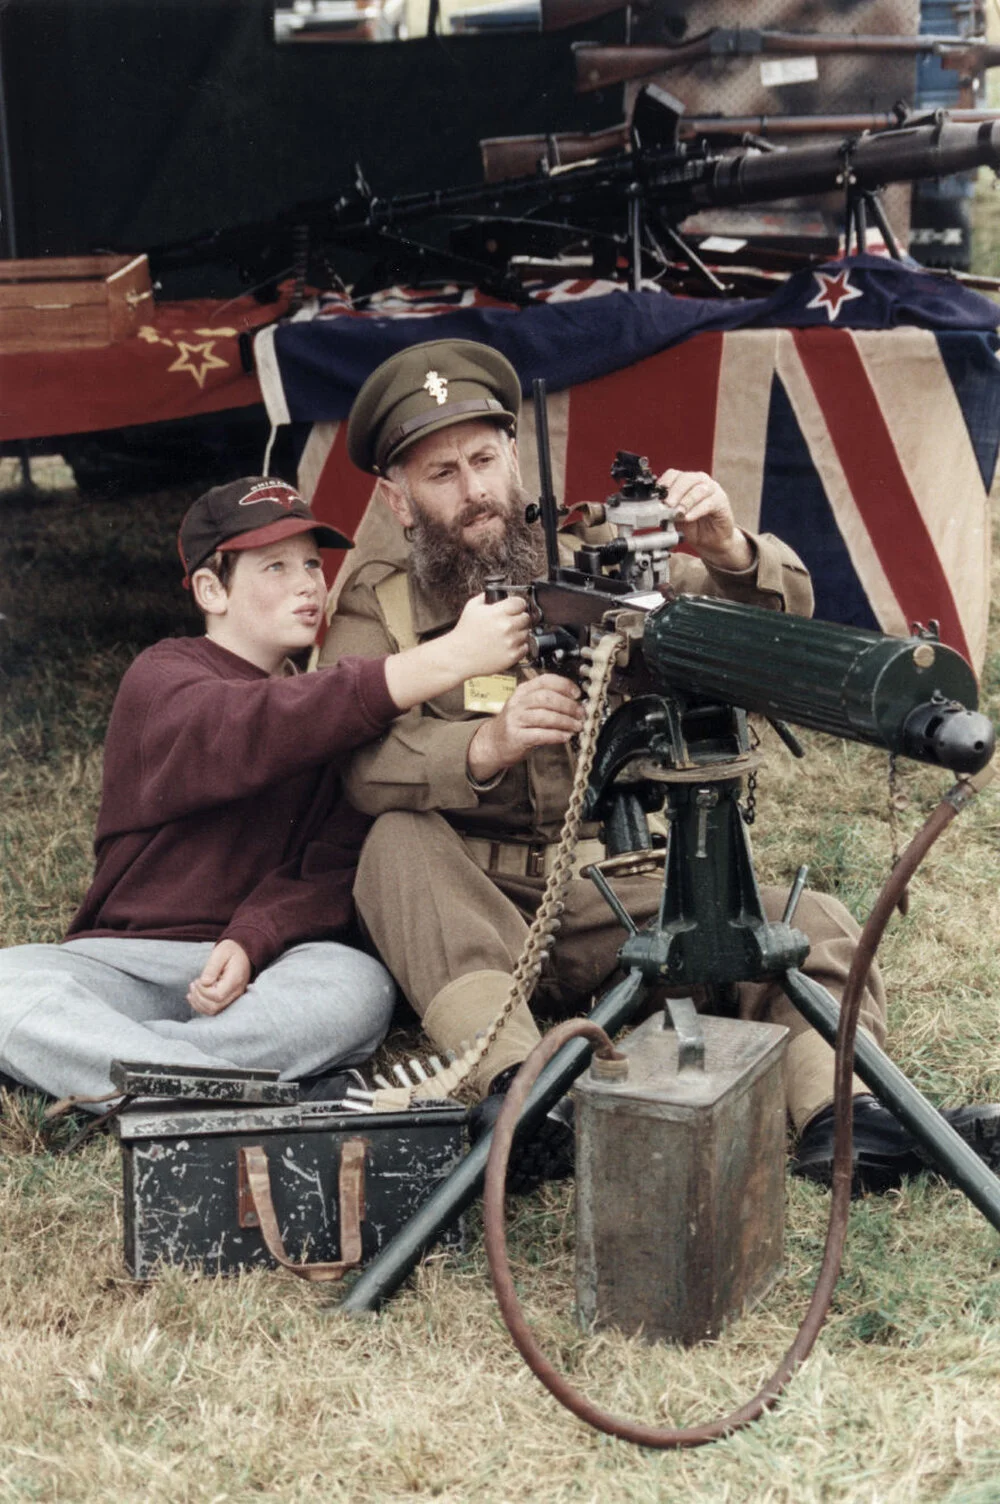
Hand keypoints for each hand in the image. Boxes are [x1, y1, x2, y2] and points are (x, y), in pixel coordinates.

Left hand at [187, 940, 250, 1015]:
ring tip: (193, 988)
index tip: (198, 980)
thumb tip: (204, 982)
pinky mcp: (227, 999)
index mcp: (235, 979)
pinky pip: (213, 1009)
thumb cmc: (232, 951)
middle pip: (215, 1006)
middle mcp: (236, 992)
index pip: (217, 995)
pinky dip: (200, 1005)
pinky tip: (194, 996)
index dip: (203, 991)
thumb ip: (212, 967)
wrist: (243, 953)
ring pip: (213, 1010)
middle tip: (194, 983)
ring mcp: (232, 997)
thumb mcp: (221, 951)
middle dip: (199, 997)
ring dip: (198, 1002)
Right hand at [448, 593, 530, 677]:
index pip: (520, 603)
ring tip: (506, 636)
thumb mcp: (472, 607)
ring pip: (526, 633)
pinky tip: (507, 645)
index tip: (515, 608)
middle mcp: (506, 627)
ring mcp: (510, 642)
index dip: (517, 605)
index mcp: (498, 612)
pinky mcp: (512, 656)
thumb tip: (496, 593)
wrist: (459, 655)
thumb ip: (486, 597)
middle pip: (526, 618)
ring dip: (519, 633)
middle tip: (510, 622)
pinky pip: (525, 648)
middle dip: (519, 618)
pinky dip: (519, 646)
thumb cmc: (465, 633)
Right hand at [467, 673, 584, 781]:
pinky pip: (540, 735)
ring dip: (565, 721)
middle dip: (568, 705)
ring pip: (545, 716)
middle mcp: (518, 702)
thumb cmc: (516, 723)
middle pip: (547, 698)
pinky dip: (556, 735)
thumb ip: (547, 701)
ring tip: (576, 726)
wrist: (493, 742)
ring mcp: (515, 719)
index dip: (564, 685)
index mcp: (522, 691)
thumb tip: (576, 702)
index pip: (545, 680)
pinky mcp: (516, 737)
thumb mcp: (527, 705)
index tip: (577, 694)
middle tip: (581, 713)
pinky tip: (565, 736)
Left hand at [658, 469, 752, 571]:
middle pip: (686, 478)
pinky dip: (697, 510)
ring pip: (699, 489)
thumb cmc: (693, 527)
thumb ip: (667, 511)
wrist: (711, 541)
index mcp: (685, 482)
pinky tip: (688, 517)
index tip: (657, 497)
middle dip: (674, 492)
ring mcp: (712, 489)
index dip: (664, 484)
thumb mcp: (674, 519)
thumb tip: (656, 509)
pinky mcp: (721, 501)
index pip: (673, 475)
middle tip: (667, 505)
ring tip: (678, 513)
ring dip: (686, 501)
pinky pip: (709, 502)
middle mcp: (699, 481)